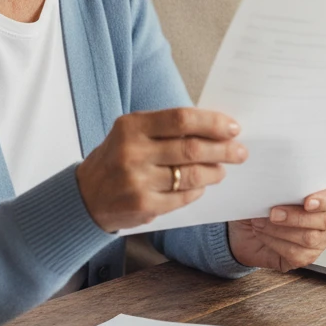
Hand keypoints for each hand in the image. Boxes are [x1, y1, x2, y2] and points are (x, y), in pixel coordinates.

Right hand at [76, 108, 246, 232]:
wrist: (85, 196)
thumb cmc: (117, 158)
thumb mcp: (133, 133)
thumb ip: (168, 128)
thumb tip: (215, 129)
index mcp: (132, 126)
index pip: (181, 119)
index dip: (212, 123)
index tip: (233, 128)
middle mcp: (132, 152)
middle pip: (192, 149)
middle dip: (223, 150)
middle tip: (240, 152)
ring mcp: (137, 181)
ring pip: (191, 175)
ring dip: (214, 172)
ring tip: (221, 170)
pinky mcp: (143, 206)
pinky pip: (183, 197)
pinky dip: (197, 191)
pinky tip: (201, 186)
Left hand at [227, 182, 325, 271]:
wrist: (244, 229)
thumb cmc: (260, 205)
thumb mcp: (267, 188)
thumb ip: (279, 183)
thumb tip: (276, 180)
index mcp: (323, 195)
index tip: (307, 202)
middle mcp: (325, 218)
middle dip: (297, 216)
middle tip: (273, 213)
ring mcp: (318, 240)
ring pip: (310, 238)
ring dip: (280, 230)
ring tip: (260, 223)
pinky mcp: (305, 257)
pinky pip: (297, 253)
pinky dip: (275, 242)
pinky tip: (262, 234)